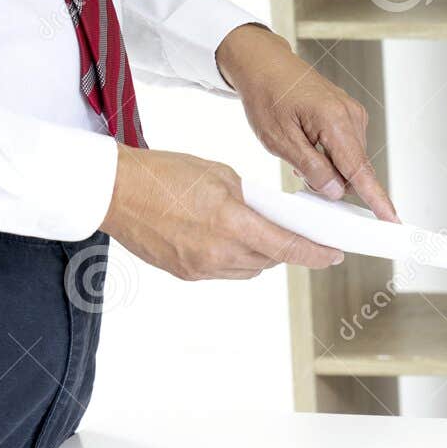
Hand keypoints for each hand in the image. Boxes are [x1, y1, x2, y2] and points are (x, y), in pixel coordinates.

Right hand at [101, 144, 341, 279]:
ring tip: (248, 230)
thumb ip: (250, 199)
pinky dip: (233, 258)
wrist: (113, 191)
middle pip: (271, 260)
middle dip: (284, 247)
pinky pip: (224, 272)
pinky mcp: (186, 274)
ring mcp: (201, 267)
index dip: (316, 254)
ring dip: (258, 254)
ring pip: (249, 270)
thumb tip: (267, 215)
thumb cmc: (161, 173)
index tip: (334, 255)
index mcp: (231, 223)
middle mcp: (219, 252)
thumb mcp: (218, 173)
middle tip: (289, 232)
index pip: (287, 246)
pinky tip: (222, 238)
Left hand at [216, 23, 397, 221]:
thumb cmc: (267, 95)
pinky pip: (346, 149)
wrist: (263, 64)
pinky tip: (309, 143)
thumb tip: (336, 191)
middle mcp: (351, 116)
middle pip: (355, 170)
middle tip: (300, 170)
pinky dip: (330, 155)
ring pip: (350, 162)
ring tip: (300, 149)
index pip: (360, 171)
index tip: (392, 220)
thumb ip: (311, 168)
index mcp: (334, 121)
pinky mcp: (350, 115)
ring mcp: (353, 114)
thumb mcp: (279, 139)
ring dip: (329, 168)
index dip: (376, 199)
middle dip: (333, 181)